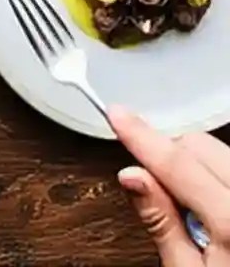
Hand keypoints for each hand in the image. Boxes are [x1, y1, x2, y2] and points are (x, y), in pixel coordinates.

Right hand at [109, 107, 229, 264]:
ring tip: (199, 212)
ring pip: (223, 153)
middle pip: (202, 146)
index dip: (141, 137)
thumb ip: (161, 222)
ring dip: (199, 167)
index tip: (119, 116)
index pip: (177, 163)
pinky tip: (219, 209)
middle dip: (171, 155)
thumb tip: (133, 177)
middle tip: (158, 190)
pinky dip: (220, 178)